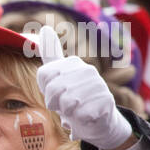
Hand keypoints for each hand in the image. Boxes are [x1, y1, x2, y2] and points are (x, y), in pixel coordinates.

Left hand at [33, 24, 132, 149]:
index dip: (45, 89)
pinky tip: (88, 116)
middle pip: (53, 89)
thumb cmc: (74, 100)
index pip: (43, 74)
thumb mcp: (59, 77)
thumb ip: (51, 55)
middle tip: (66, 105)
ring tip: (77, 110)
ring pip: (67, 103)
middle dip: (55, 103)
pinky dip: (80, 120)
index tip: (55, 92)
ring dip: (69, 113)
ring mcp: (98, 84)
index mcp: (72, 63)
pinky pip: (81, 114)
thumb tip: (44, 28)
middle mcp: (87, 70)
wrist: (98, 121)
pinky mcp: (106, 101)